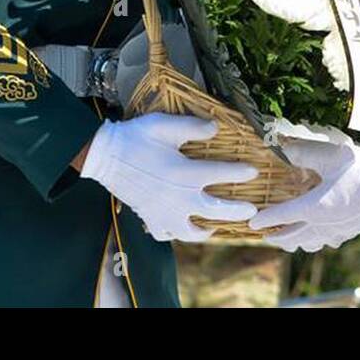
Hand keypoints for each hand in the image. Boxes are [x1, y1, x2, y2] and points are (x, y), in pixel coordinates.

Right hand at [80, 113, 258, 241]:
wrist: (105, 156)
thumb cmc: (137, 137)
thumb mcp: (166, 125)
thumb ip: (194, 127)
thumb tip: (216, 127)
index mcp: (187, 174)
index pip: (223, 175)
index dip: (241, 173)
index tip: (254, 171)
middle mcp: (180, 198)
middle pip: (217, 210)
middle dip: (237, 211)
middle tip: (252, 212)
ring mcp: (164, 212)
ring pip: (192, 232)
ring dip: (207, 230)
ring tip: (215, 227)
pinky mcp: (149, 218)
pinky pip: (165, 234)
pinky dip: (174, 233)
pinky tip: (180, 227)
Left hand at [247, 138, 359, 251]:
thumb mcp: (330, 157)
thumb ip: (305, 154)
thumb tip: (285, 150)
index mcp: (313, 207)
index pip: (283, 216)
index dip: (266, 219)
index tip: (253, 223)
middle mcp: (322, 224)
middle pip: (293, 236)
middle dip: (277, 237)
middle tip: (265, 236)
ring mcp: (337, 230)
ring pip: (309, 243)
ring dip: (296, 242)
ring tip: (288, 239)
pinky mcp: (350, 231)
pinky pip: (327, 241)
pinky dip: (316, 240)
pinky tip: (318, 237)